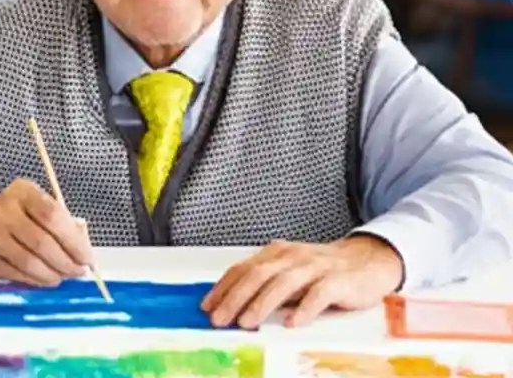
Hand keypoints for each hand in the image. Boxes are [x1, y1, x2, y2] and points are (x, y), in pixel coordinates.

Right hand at [0, 178, 92, 286]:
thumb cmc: (16, 216)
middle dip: (66, 263)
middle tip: (78, 272)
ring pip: (30, 262)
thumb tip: (83, 254)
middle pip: (42, 242)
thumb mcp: (37, 207)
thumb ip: (61, 224)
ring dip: (52, 275)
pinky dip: (34, 281)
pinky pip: (15, 273)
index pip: (52, 216)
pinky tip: (43, 279)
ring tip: (61, 277)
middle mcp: (3, 210)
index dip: (74, 241)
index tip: (87, 258)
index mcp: (22, 191)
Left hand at [200, 236, 403, 328]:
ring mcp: (315, 267)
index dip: (223, 287)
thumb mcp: (289, 271)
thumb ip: (265, 283)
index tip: (207, 306)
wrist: (369, 260)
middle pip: (258, 275)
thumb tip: (232, 304)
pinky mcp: (339, 281)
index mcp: (276, 253)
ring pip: (283, 283)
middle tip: (220, 319)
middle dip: (235, 298)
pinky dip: (304, 308)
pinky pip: (319, 294)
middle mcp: (292, 256)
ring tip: (247, 322)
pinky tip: (293, 322)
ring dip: (262, 303)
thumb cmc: (322, 270)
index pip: (243, 268)